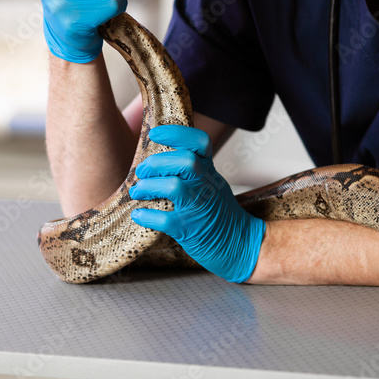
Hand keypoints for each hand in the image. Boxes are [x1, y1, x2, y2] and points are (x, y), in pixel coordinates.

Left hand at [129, 125, 265, 282]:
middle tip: (141, 171)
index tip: (155, 133)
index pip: (200, 143)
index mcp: (211, 172)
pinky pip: (165, 219)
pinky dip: (147, 216)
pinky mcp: (189, 230)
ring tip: (137, 191)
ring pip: (174, 186)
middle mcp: (206, 186)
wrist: (241, 245)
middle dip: (157, 163)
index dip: (177, 134)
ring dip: (149, 186)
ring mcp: (199, 208)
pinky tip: (139, 215)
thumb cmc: (221, 214)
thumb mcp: (213, 184)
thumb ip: (193, 171)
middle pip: (185, 161)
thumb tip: (161, 160)